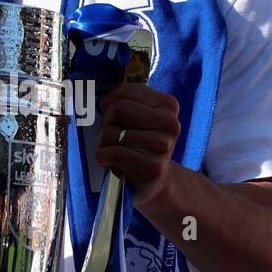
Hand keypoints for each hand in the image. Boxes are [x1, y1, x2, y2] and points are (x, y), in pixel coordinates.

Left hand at [94, 82, 180, 208]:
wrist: (155, 181)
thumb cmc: (139, 145)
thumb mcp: (137, 117)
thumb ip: (122, 101)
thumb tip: (101, 99)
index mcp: (168, 106)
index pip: (124, 91)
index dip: (109, 103)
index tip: (113, 116)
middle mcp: (170, 124)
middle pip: (118, 109)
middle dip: (106, 123)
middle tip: (111, 135)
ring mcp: (164, 146)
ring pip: (113, 132)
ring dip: (103, 142)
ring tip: (112, 149)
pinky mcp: (154, 167)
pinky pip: (113, 153)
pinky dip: (103, 156)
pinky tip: (110, 161)